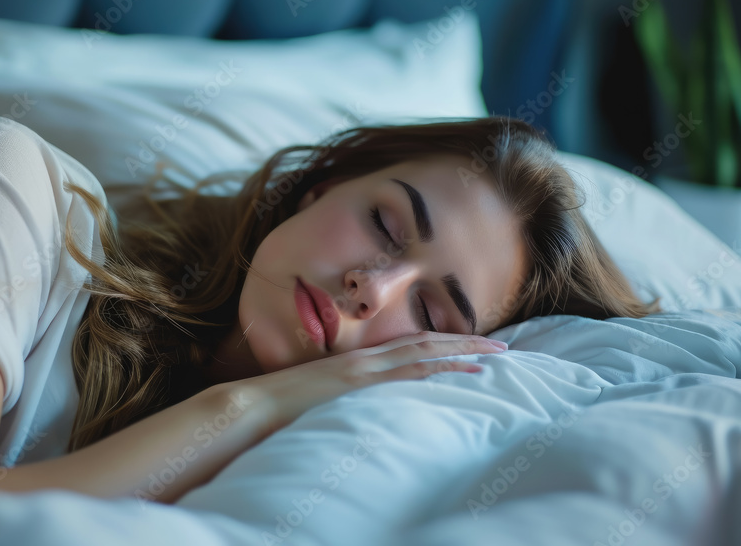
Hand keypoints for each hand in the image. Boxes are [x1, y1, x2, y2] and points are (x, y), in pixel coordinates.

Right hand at [230, 332, 505, 432]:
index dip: (442, 345)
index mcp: (356, 364)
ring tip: (498, 354)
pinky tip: (468, 372)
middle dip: (465, 344)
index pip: (408, 348)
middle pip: (424, 343)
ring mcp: (363, 369)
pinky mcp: (360, 382)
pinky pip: (410, 371)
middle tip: (503, 347)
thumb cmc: (277, 410)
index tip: (472, 349)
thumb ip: (341, 401)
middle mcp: (364, 360)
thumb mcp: (317, 402)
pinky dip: (442, 368)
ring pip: (424, 351)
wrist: (251, 406)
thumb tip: (356, 412)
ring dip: (463, 351)